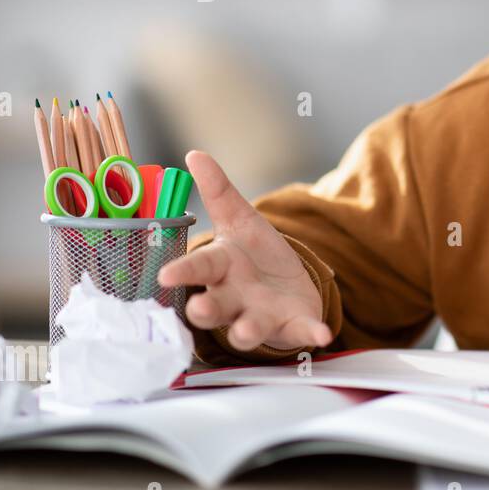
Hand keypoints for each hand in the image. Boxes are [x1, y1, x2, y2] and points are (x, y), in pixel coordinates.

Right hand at [157, 150, 330, 352]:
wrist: (285, 287)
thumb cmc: (252, 254)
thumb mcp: (240, 220)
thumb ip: (219, 191)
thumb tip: (195, 154)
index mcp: (219, 268)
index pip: (198, 268)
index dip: (182, 272)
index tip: (166, 276)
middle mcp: (234, 298)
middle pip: (215, 306)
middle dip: (206, 309)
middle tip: (199, 309)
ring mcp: (261, 316)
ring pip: (248, 328)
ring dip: (247, 330)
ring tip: (246, 330)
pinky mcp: (292, 326)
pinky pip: (301, 332)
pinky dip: (311, 334)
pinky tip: (322, 336)